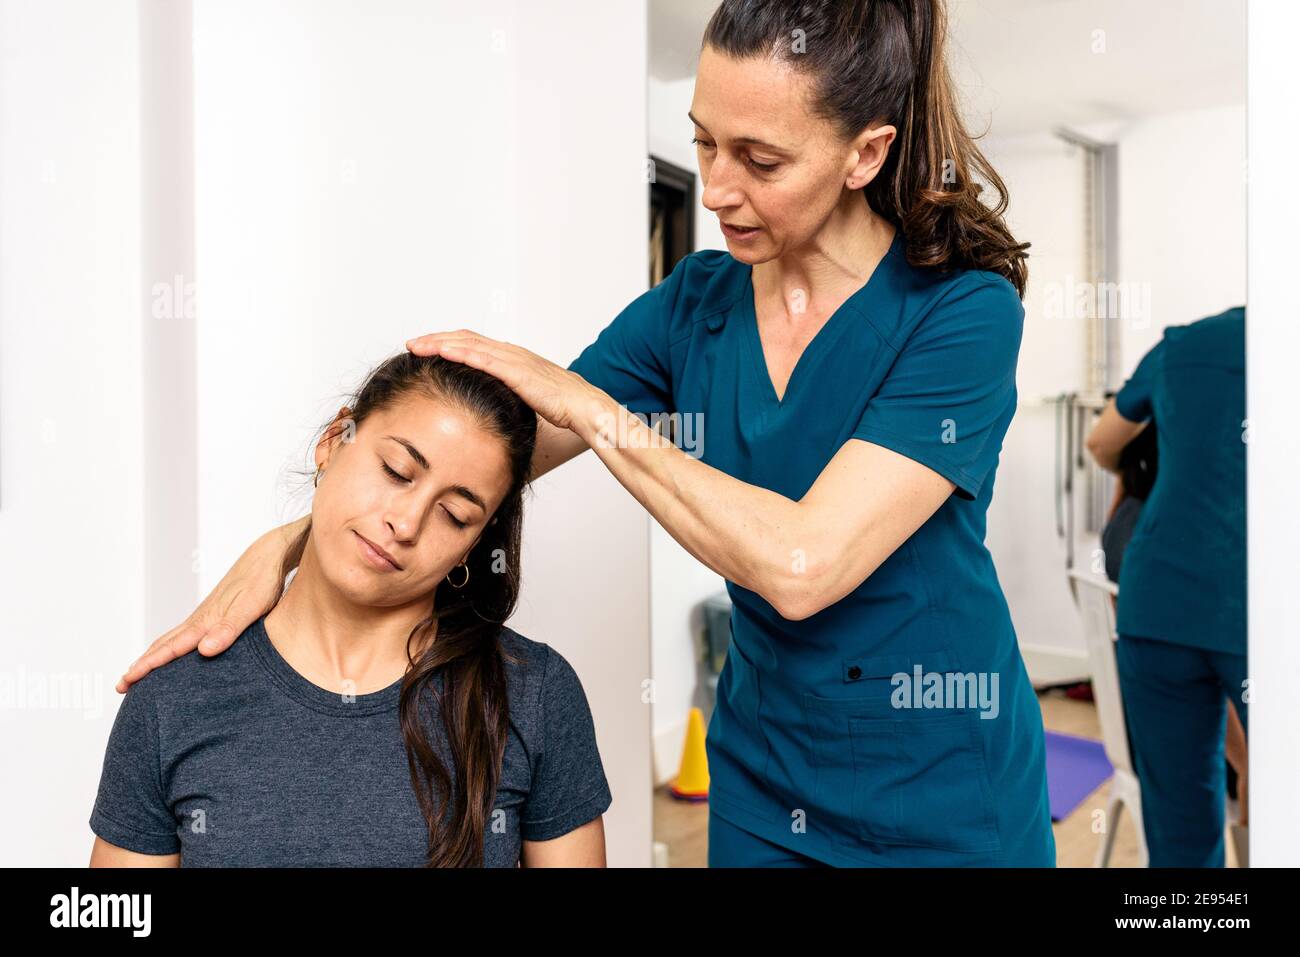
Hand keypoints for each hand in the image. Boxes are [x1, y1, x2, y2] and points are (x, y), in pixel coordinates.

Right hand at [116, 517, 305, 691]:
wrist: (268, 555)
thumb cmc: (261, 581)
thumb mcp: (249, 608)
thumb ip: (228, 629)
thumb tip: (204, 650)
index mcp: (205, 621)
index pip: (170, 648)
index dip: (148, 666)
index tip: (126, 681)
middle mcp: (201, 618)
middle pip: (164, 645)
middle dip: (142, 665)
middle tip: (122, 685)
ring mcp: (206, 614)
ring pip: (173, 638)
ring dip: (155, 655)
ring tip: (140, 670)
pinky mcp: (216, 612)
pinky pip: (187, 634)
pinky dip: (173, 646)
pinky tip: (177, 652)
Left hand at [406, 330, 603, 435]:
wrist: (582, 405)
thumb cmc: (560, 405)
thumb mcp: (527, 397)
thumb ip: (508, 395)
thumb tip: (491, 407)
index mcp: (511, 357)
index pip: (473, 343)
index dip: (447, 343)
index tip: (426, 348)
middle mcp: (509, 352)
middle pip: (465, 338)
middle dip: (436, 339)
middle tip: (412, 343)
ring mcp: (512, 359)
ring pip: (468, 343)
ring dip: (440, 342)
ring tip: (417, 345)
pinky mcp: (515, 371)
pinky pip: (482, 358)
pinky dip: (460, 352)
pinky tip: (442, 352)